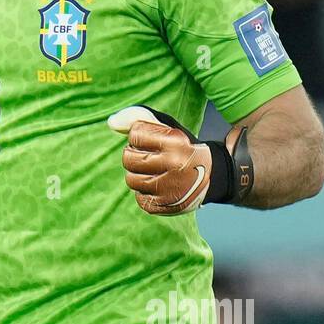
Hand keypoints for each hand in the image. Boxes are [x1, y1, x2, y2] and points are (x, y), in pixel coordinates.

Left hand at [109, 105, 239, 215]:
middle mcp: (174, 165)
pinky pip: (139, 198)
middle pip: (128, 158)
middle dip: (134, 155)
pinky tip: (158, 185)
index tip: (154, 140)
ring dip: (137, 174)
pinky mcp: (166, 205)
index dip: (139, 136)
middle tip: (150, 156)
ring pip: (130, 179)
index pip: (135, 134)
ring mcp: (170, 188)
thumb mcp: (168, 127)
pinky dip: (144, 192)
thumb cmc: (182, 147)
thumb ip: (139, 118)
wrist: (212, 176)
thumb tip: (111, 122)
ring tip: (154, 171)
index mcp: (175, 142)